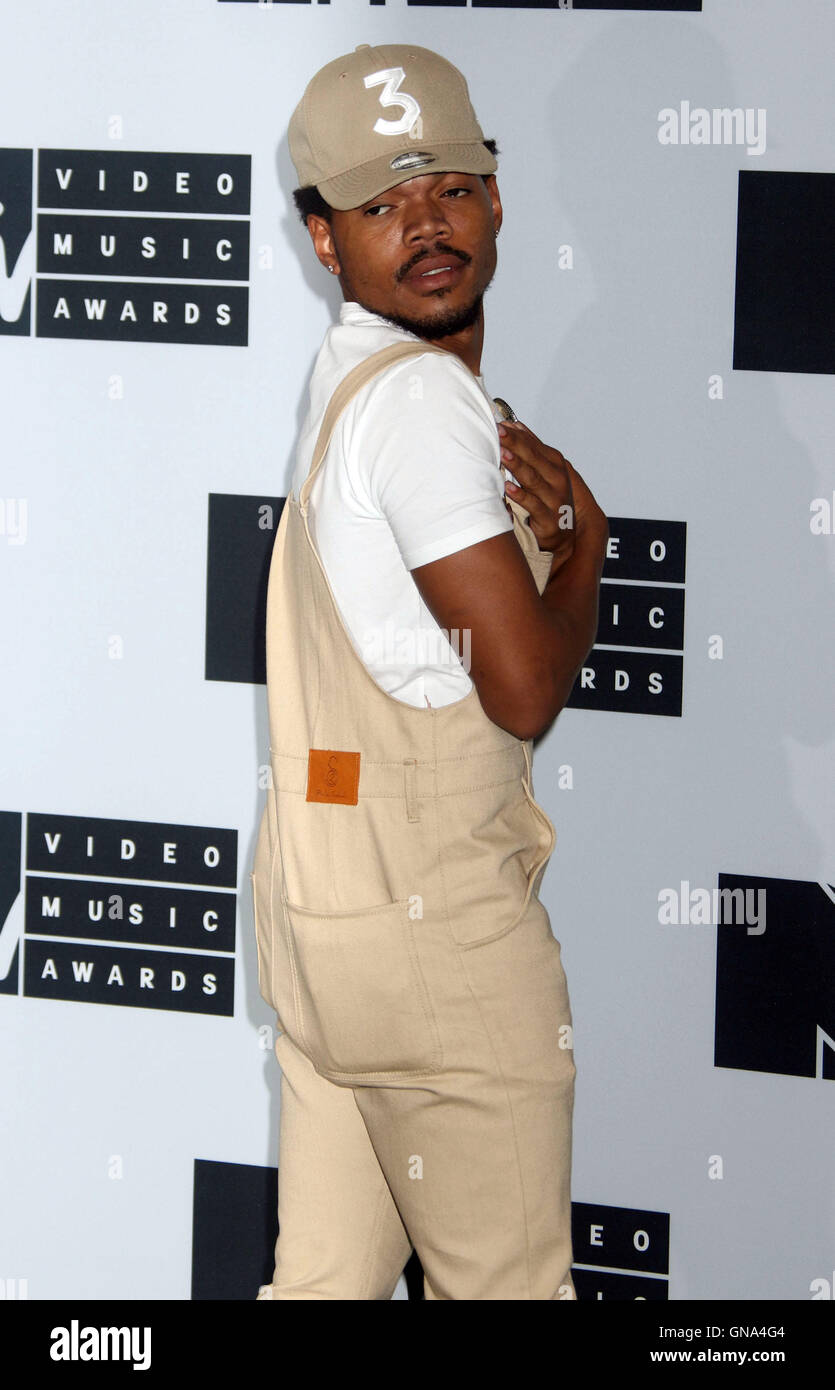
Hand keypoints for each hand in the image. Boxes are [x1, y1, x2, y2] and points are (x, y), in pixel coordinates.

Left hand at [497, 420, 575, 568]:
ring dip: (517, 465)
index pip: (534, 445)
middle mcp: (557, 479)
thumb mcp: (543, 471)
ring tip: (502, 454)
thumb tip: (514, 424)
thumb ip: (531, 448)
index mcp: (554, 464)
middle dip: (515, 444)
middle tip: (498, 432)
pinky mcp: (548, 518)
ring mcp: (554, 498)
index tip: (500, 424)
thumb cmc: (549, 498)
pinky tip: (507, 487)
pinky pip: (532, 505)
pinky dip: (520, 496)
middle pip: (533, 458)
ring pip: (533, 479)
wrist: (565, 533)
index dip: (517, 434)